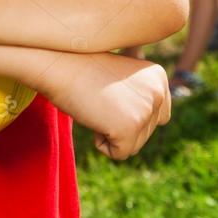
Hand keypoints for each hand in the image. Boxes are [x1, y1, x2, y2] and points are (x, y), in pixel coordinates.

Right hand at [46, 53, 169, 159]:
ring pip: (134, 144)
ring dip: (111, 131)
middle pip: (146, 132)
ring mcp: (145, 110)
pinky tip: (93, 115)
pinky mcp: (129, 128)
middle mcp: (158, 92)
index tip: (110, 91)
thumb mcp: (121, 73)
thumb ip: (139, 91)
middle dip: (119, 122)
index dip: (129, 111)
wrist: (59, 64)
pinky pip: (120, 153)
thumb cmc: (82, 67)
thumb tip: (139, 111)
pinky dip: (102, 143)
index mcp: (158, 76)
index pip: (157, 116)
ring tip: (97, 103)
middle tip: (100, 97)